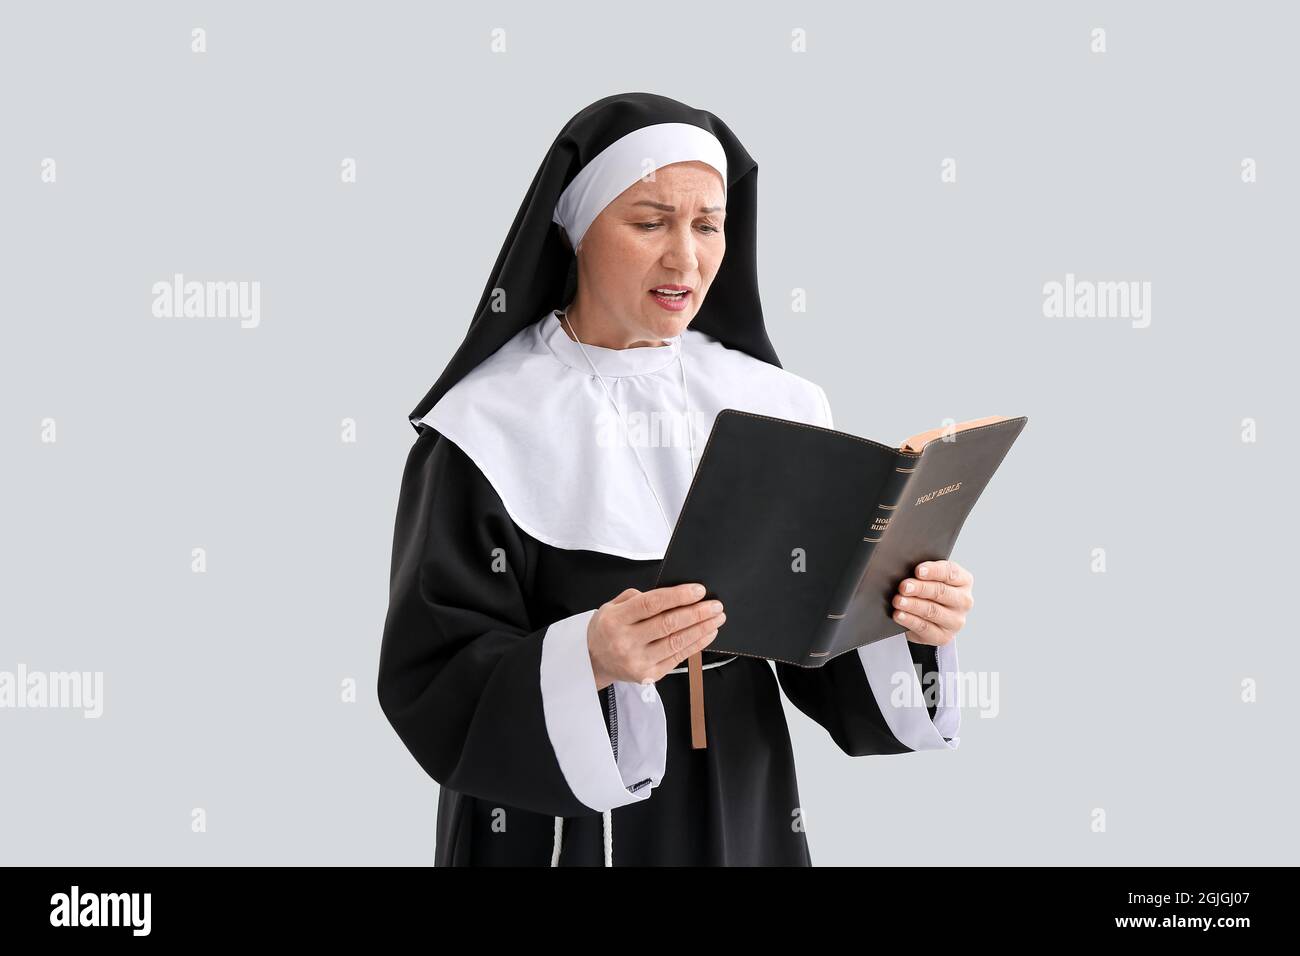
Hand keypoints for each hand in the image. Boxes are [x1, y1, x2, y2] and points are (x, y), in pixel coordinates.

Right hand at [587, 583, 725, 690]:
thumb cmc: (607, 629)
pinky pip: (678, 658)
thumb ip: (637, 598)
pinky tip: (707, 634)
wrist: (593, 661)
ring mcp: (638, 661)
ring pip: (676, 642)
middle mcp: (626, 641)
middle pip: (668, 624)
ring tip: (717, 618)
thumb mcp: (611, 606)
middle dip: (697, 613)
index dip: (678, 596)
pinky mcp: (649, 675)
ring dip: (701, 629)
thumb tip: (671, 595)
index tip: (699, 590)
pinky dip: (696, 645)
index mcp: (616, 619)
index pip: (652, 604)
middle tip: (715, 605)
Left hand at [891, 559, 973, 646]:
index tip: (918, 570)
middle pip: (941, 592)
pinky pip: (924, 628)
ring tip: (898, 601)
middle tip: (903, 586)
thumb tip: (904, 569)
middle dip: (920, 588)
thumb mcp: (930, 578)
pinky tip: (899, 615)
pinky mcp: (944, 637)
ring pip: (932, 611)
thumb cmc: (928, 590)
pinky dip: (909, 620)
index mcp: (963, 581)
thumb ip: (923, 572)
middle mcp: (963, 601)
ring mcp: (955, 621)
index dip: (933, 571)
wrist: (930, 617)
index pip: (950, 572)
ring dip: (913, 605)